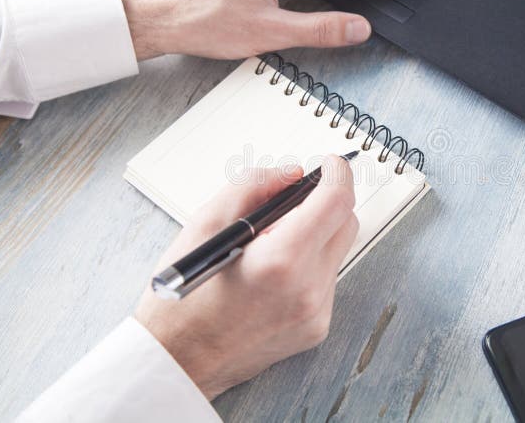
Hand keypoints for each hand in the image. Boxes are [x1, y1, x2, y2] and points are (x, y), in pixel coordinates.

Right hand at [134, 155, 358, 399]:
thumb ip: (254, 186)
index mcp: (281, 261)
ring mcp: (316, 312)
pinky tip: (272, 275)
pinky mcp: (316, 328)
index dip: (337, 174)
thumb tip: (291, 173)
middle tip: (292, 201)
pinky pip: (326, 279)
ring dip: (315, 235)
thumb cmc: (183, 295)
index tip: (329, 164)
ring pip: (337, 251)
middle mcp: (308, 289)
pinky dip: (308, 265)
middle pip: (346, 223)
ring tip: (270, 245)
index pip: (336, 201)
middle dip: (326, 202)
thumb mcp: (206, 223)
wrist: (178, 361)